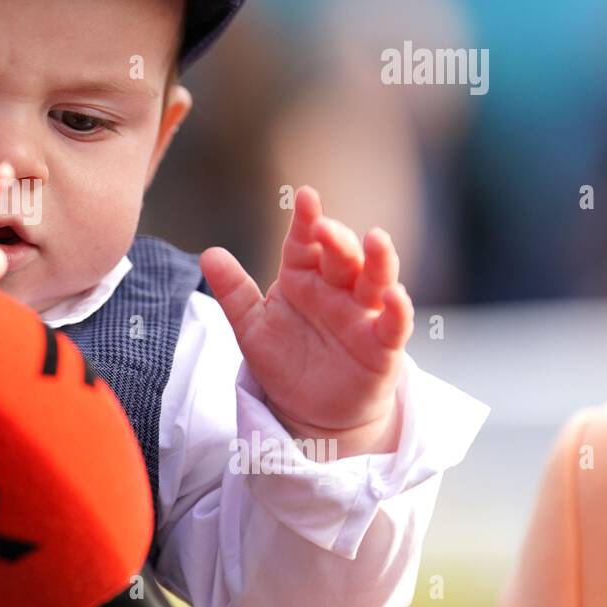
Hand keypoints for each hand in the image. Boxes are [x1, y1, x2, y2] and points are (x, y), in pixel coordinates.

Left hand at [200, 186, 413, 456]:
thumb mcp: (251, 326)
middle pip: (340, 257)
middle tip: (326, 227)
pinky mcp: (381, 346)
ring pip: (375, 280)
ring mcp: (361, 315)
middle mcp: (335, 290)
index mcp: (302, 278)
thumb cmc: (284, 359)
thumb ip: (233, 291)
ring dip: (379, 260)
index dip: (306, 220)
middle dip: (336, 239)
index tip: (306, 196)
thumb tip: (208, 254)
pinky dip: (398, 309)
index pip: (303, 243)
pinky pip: (393, 324)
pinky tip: (395, 296)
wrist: (309, 411)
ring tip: (377, 239)